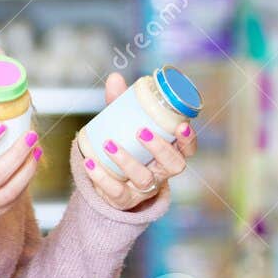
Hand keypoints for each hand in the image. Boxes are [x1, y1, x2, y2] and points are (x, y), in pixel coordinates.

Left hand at [80, 72, 197, 210]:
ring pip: (144, 179)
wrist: (107, 183)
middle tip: (141, 131)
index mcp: (168, 154)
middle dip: (160, 148)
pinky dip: (101, 177)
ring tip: (108, 144)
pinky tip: (89, 162)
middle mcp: (161, 173)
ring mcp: (144, 189)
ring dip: (127, 160)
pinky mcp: (123, 200)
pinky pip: (116, 192)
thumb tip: (115, 77)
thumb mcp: (124, 126)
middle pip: (173, 165)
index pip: (188, 149)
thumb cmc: (124, 147)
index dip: (188, 140)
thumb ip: (121, 104)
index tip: (181, 127)